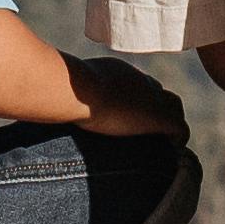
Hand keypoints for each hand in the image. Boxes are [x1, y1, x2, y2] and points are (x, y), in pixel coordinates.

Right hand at [67, 56, 188, 139]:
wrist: (80, 90)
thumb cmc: (66, 88)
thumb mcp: (65, 83)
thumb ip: (66, 86)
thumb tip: (45, 88)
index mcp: (119, 74)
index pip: (140, 85)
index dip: (141, 100)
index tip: (135, 115)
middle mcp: (139, 82)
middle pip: (161, 93)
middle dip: (160, 109)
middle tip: (154, 130)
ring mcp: (152, 99)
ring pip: (175, 107)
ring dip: (172, 122)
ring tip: (166, 142)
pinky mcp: (158, 117)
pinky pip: (179, 128)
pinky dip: (178, 138)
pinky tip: (173, 150)